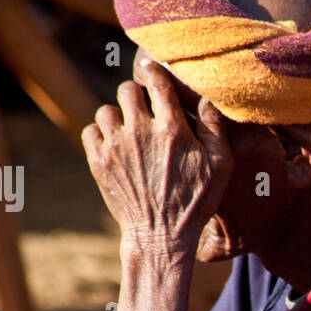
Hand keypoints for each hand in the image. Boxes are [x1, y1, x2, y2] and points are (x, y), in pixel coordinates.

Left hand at [82, 61, 232, 310]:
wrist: (160, 237)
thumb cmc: (195, 202)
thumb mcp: (220, 166)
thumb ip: (215, 127)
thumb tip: (208, 96)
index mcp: (172, 129)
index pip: (157, 81)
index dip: (155, 72)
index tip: (155, 73)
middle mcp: (140, 132)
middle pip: (127, 89)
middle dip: (137, 95)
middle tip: (145, 109)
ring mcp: (116, 147)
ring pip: (107, 109)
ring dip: (118, 116)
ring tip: (130, 130)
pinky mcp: (99, 162)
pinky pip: (91, 130)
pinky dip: (101, 134)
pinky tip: (116, 145)